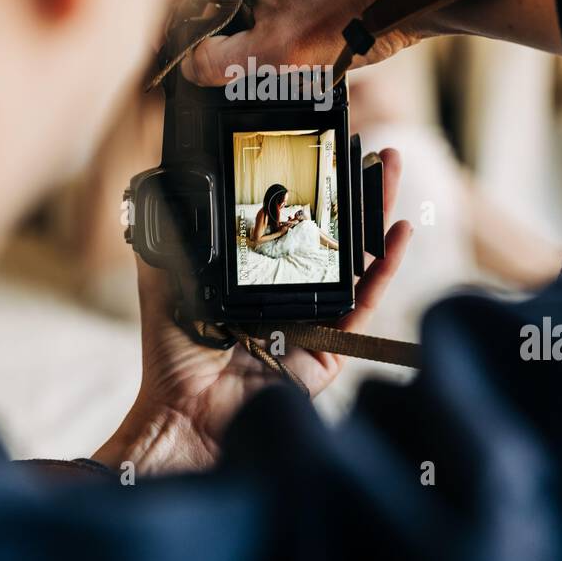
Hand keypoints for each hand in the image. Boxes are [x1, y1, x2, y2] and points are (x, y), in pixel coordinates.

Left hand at [92, 148, 411, 475]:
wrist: (184, 412)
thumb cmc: (172, 353)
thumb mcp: (166, 277)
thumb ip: (171, 233)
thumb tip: (162, 178)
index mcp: (258, 277)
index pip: (295, 222)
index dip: (317, 188)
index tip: (328, 149)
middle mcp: (292, 294)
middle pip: (335, 233)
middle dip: (358, 190)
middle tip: (376, 148)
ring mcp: (317, 321)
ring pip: (358, 258)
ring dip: (378, 213)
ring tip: (391, 168)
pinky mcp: (333, 349)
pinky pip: (365, 302)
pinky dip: (385, 267)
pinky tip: (399, 231)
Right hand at [177, 0, 426, 86]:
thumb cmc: (352, 11)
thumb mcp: (275, 50)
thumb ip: (222, 62)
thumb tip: (191, 68)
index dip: (164, 28)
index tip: (172, 59)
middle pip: (207, 1)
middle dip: (210, 41)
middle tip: (221, 74)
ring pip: (242, 7)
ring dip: (244, 41)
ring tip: (263, 69)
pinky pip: (272, 8)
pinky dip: (272, 34)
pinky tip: (295, 58)